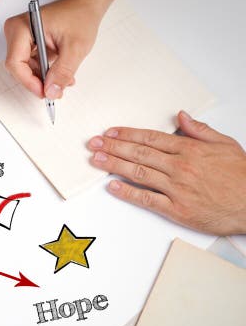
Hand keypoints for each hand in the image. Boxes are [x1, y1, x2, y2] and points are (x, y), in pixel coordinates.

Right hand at [3, 0, 103, 99]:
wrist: (86, 5)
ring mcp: (20, 38)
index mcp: (22, 27)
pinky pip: (30, 64)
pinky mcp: (28, 43)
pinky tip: (58, 74)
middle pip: (18, 67)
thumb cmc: (80, 15)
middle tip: (55, 89)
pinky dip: (44, 72)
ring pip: (24, 69)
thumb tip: (51, 91)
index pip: (15, 63)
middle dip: (37, 81)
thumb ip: (62, 72)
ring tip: (62, 80)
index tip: (44, 92)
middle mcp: (16, 32)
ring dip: (42, 78)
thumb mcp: (75, 47)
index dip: (28, 81)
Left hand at [88, 111, 245, 235]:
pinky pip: (146, 199)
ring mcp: (176, 188)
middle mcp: (180, 167)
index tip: (110, 132)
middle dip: (113, 147)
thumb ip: (200, 130)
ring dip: (114, 166)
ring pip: (138, 173)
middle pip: (139, 154)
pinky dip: (127, 193)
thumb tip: (182, 117)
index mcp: (190, 150)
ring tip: (97, 160)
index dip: (127, 134)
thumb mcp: (225, 145)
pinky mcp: (176, 208)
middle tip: (94, 144)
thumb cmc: (242, 176)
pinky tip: (112, 187)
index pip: (151, 139)